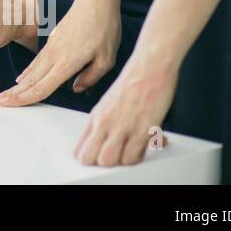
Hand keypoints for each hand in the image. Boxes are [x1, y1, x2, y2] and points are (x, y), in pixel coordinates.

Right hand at [0, 0, 120, 106]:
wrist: (95, 0)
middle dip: (11, 94)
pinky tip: (21, 78)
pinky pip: (36, 62)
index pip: (41, 87)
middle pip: (29, 81)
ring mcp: (51, 47)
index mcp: (66, 63)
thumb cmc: (103, 26)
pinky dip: (26, 72)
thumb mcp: (107, 58)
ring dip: (16, 85)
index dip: (23, 99)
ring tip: (5, 94)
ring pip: (31, 72)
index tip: (8, 105)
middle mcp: (54, 56)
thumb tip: (77, 87)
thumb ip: (91, 77)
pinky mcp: (53, 41)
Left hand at [74, 52, 177, 166]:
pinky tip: (143, 147)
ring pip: (109, 160)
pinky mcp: (142, 129)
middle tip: (114, 158)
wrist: (149, 67)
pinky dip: (138, 157)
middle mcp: (105, 122)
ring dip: (120, 161)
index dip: (88, 157)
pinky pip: (133, 156)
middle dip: (100, 163)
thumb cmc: (133, 82)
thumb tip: (103, 140)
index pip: (80, 147)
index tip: (96, 158)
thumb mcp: (109, 102)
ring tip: (130, 152)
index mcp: (96, 116)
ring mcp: (122, 126)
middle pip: (90, 157)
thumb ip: (104, 122)